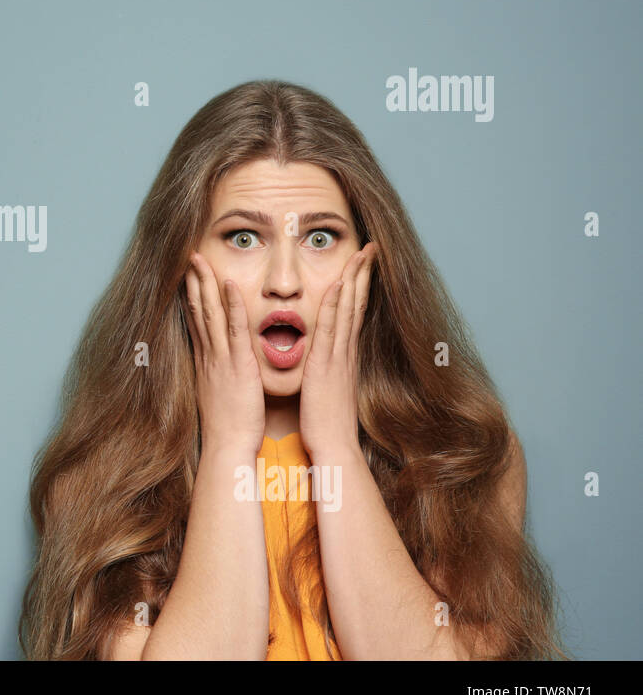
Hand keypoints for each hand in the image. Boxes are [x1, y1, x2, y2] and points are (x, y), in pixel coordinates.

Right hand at [183, 251, 265, 456]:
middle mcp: (208, 357)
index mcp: (206, 363)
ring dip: (205, 284)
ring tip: (199, 259)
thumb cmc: (231, 428)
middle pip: (197, 311)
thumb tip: (223, 371)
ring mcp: (220, 360)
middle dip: (193, 282)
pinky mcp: (237, 366)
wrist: (228, 449)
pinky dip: (231, 305)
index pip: (196, 323)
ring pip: (210, 314)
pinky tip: (229, 284)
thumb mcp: (222, 397)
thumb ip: (222, 378)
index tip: (188, 276)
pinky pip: (235, 330)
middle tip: (189, 256)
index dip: (192, 297)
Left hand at [298, 241, 377, 462]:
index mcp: (343, 356)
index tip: (362, 264)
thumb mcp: (327, 389)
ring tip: (360, 252)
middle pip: (357, 304)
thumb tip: (326, 361)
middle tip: (370, 246)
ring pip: (348, 309)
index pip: (353, 313)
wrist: (332, 448)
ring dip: (354, 279)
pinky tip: (337, 284)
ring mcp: (339, 357)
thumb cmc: (325, 423)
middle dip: (363, 273)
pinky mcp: (326, 365)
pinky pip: (331, 329)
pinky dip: (336, 305)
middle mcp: (346, 352)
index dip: (358, 287)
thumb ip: (327, 371)